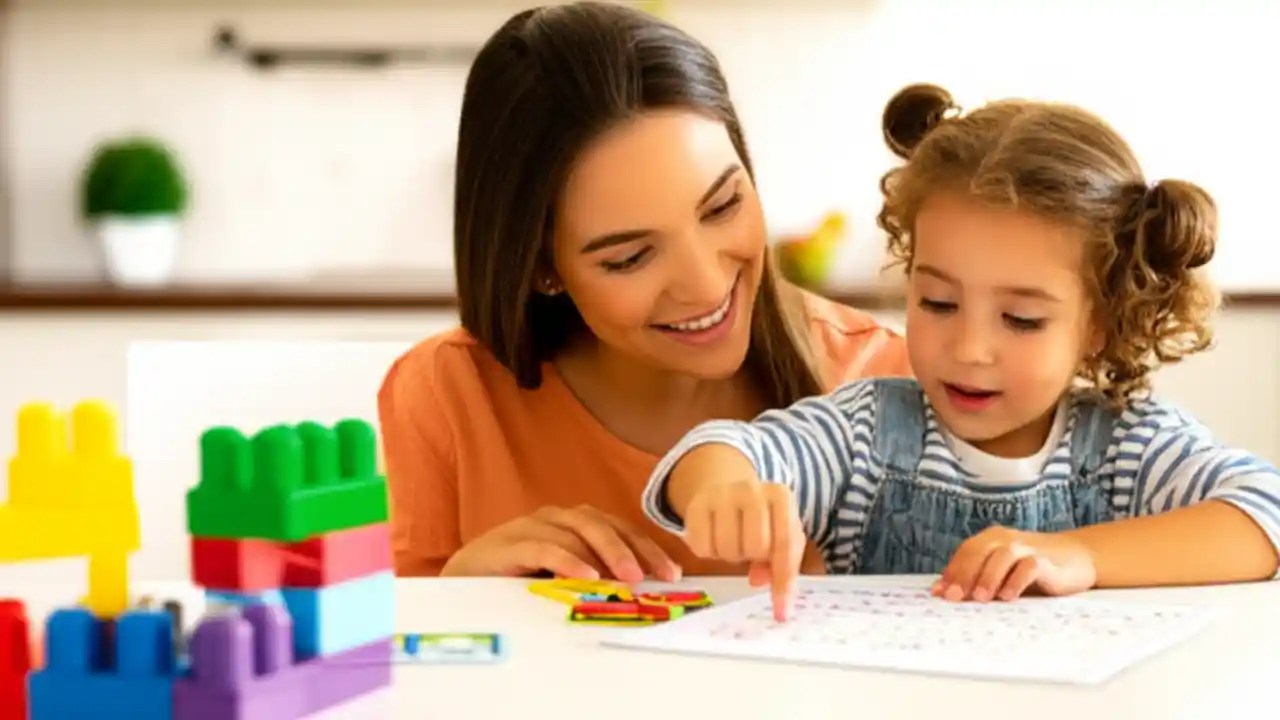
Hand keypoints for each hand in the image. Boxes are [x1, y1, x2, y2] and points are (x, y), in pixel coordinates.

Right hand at [441, 505, 681, 582]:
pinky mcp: (510, 543)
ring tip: (627, 578)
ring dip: (606, 555)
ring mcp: (532, 526)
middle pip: (602, 525)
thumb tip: (640, 592)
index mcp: (574, 523)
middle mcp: (557, 518)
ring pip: (577, 532)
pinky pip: (545, 547)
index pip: (619, 528)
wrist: (462, 578)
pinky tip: (586, 576)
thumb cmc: (517, 578)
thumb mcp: (563, 576)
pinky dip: (568, 560)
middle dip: (633, 549)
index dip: (648, 548)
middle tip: (654, 576)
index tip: (673, 573)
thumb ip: (595, 575)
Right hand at [684, 479, 804, 620]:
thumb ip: (783, 561)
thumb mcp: (779, 533)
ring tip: (732, 542)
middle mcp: (751, 489)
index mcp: (780, 496)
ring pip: (728, 549)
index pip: (786, 543)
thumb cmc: (760, 518)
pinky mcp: (696, 505)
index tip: (782, 613)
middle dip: (753, 558)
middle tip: (749, 551)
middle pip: (756, 546)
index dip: (784, 581)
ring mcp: (721, 494)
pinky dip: (708, 553)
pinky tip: (713, 539)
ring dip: (730, 556)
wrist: (724, 487)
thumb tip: (763, 583)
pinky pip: (702, 548)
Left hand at [933, 526, 1096, 601]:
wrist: (1076, 559)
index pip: (966, 551)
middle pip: (980, 551)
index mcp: (991, 538)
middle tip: (955, 597)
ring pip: (1003, 556)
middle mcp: (1007, 539)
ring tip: (981, 599)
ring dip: (989, 577)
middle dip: (965, 574)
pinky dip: (1017, 580)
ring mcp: (1027, 547)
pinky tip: (1008, 597)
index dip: (952, 571)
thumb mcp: (1000, 572)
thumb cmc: (1030, 569)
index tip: (939, 593)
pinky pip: (1029, 567)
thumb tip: (939, 592)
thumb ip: (974, 578)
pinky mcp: (1046, 561)